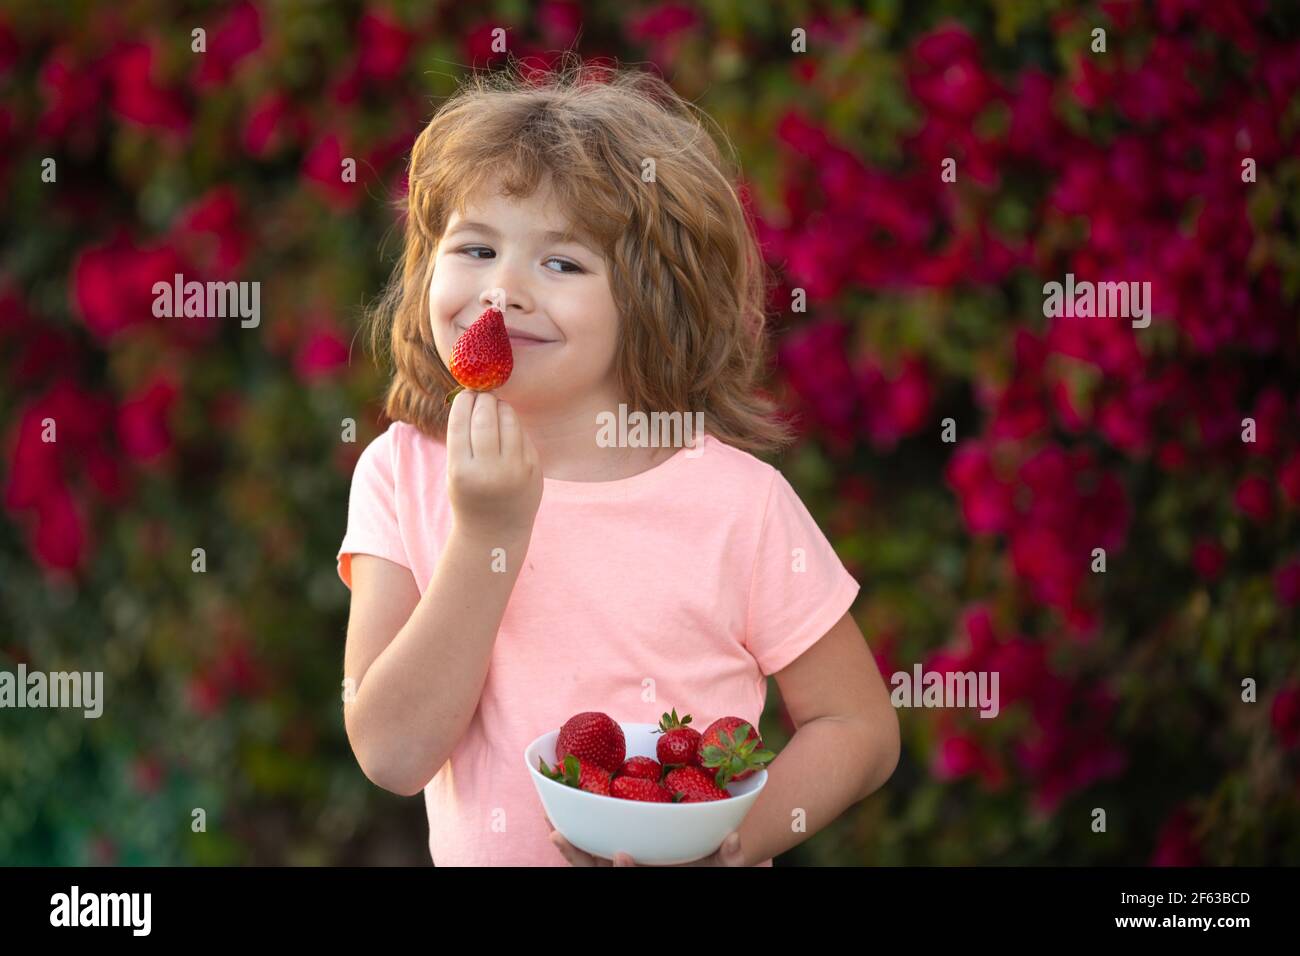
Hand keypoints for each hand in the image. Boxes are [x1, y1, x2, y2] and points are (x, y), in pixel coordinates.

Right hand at [446, 389, 541, 542]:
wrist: (496, 532)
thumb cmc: (470, 495)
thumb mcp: (456, 472)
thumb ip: (463, 440)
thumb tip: (475, 396)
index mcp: (462, 471)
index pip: (461, 423)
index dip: (464, 402)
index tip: (466, 392)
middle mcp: (489, 470)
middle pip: (486, 417)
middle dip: (483, 400)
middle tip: (482, 395)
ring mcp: (515, 469)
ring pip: (509, 421)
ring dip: (501, 408)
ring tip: (495, 407)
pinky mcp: (533, 468)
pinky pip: (523, 435)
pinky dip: (514, 426)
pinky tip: (507, 428)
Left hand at [547, 824, 745, 866]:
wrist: (700, 858)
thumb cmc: (711, 862)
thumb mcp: (723, 864)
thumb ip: (731, 855)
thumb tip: (735, 836)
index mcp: (651, 875)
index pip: (627, 880)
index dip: (622, 871)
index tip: (623, 855)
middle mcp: (628, 870)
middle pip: (594, 871)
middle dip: (574, 856)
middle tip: (556, 835)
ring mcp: (613, 862)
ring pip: (583, 858)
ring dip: (564, 840)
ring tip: (546, 819)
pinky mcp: (609, 846)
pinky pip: (586, 840)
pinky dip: (571, 825)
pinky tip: (557, 805)